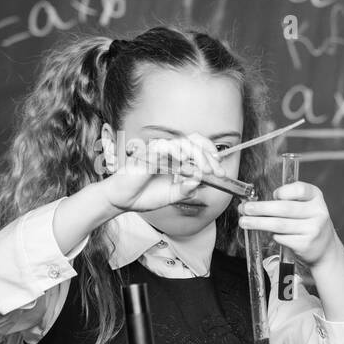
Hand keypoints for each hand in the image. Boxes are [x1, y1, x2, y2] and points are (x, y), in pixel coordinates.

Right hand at [98, 134, 226, 213]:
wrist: (123, 201)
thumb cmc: (146, 196)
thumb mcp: (174, 196)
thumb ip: (188, 189)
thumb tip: (200, 180)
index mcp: (176, 159)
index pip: (197, 147)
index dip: (210, 154)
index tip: (220, 170)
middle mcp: (169, 152)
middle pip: (193, 142)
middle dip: (208, 156)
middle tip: (216, 172)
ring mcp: (158, 151)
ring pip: (182, 143)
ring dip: (197, 155)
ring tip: (204, 170)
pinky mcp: (147, 154)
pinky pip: (164, 147)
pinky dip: (177, 152)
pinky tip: (184, 162)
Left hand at [237, 182, 338, 265]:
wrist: (325, 249)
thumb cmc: (309, 223)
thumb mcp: (306, 206)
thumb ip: (288, 201)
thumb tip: (255, 201)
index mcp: (316, 197)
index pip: (300, 190)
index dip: (284, 192)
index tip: (273, 195)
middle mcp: (318, 212)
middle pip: (284, 208)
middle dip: (261, 208)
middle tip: (245, 209)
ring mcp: (313, 229)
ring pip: (279, 224)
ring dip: (258, 223)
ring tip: (245, 222)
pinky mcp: (306, 244)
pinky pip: (282, 238)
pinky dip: (272, 235)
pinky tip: (267, 233)